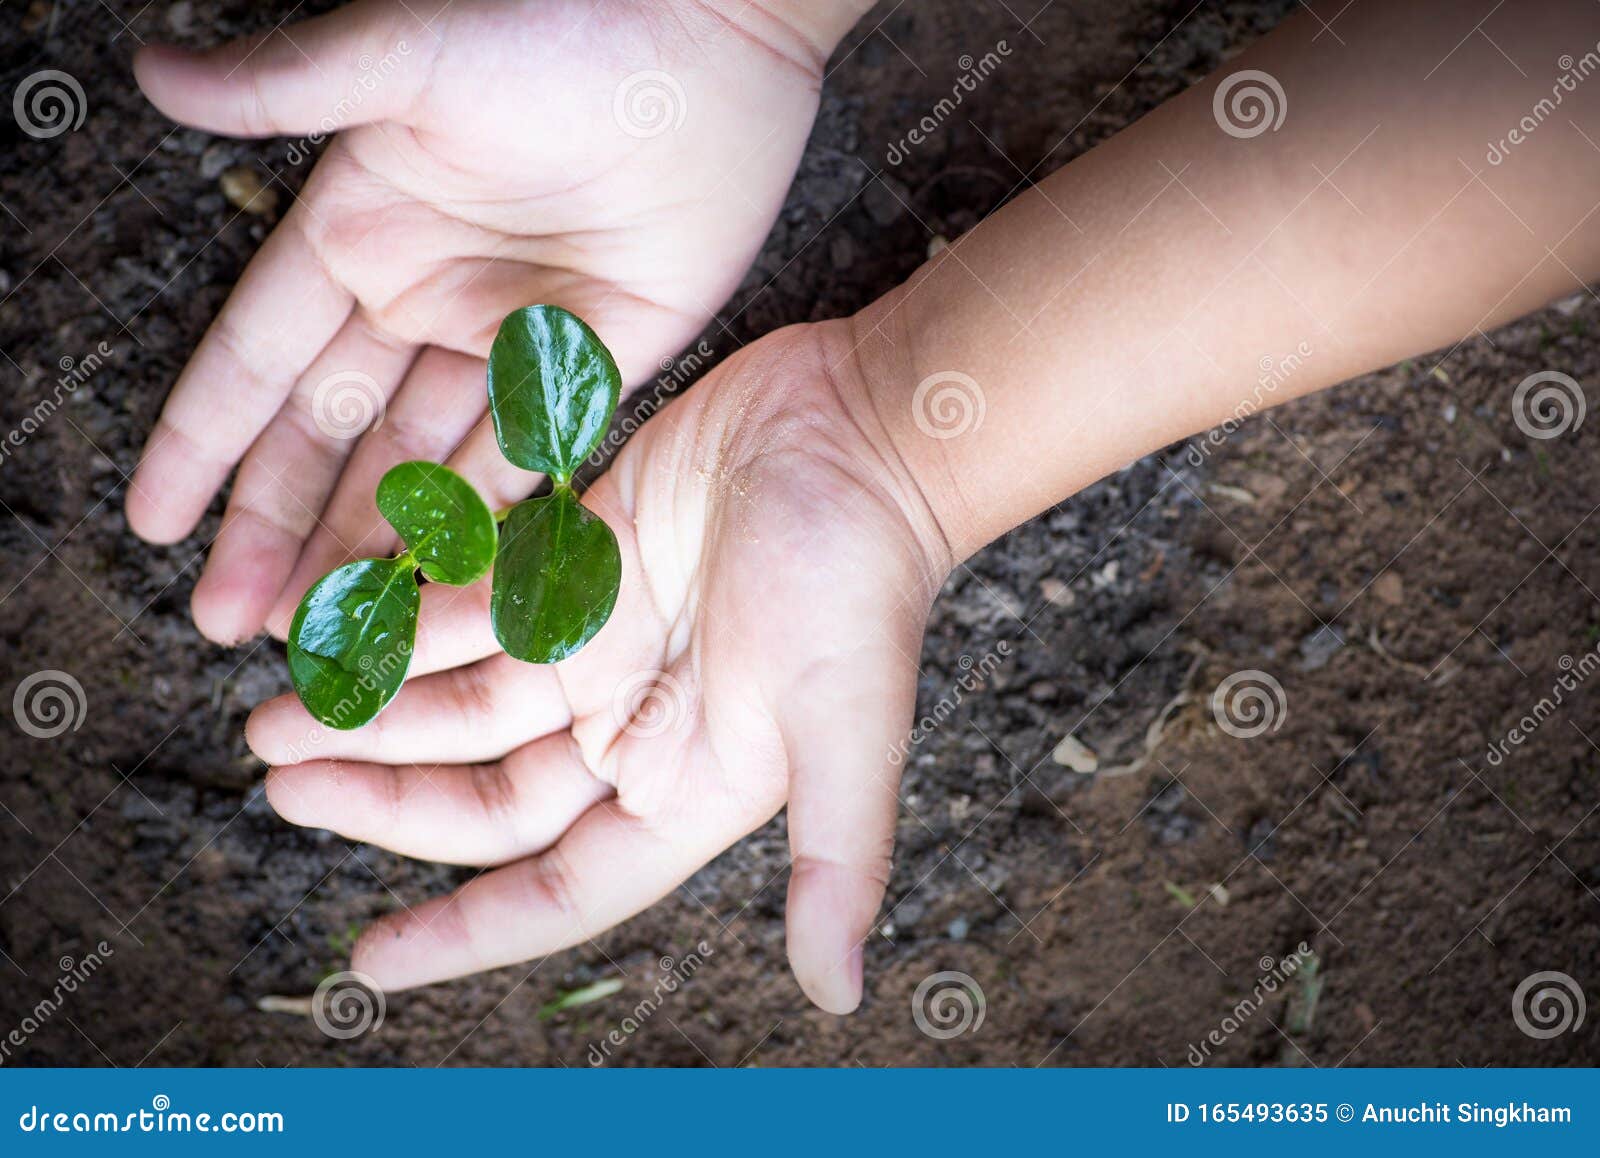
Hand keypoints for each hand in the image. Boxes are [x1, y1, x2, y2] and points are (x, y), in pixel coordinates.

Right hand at [127, 0, 854, 644]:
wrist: (710, 44)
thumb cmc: (558, 29)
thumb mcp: (411, 59)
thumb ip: (290, 85)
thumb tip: (150, 72)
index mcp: (358, 233)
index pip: (256, 362)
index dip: (204, 444)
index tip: (157, 522)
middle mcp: (422, 296)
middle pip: (331, 439)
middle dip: (280, 530)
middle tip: (236, 621)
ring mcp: (507, 337)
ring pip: (423, 467)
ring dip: (373, 546)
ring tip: (334, 632)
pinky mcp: (593, 362)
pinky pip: (528, 459)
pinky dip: (490, 526)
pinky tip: (451, 593)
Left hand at [245, 320, 950, 1012]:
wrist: (862, 427)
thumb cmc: (863, 580)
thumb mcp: (848, 727)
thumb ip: (839, 862)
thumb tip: (839, 996)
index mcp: (682, 781)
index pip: (555, 882)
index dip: (464, 929)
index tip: (368, 962)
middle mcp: (629, 723)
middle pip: (484, 788)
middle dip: (383, 795)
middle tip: (281, 777)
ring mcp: (599, 638)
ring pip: (461, 695)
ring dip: (373, 705)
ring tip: (277, 709)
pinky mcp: (579, 557)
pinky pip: (469, 600)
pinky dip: (405, 613)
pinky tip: (337, 616)